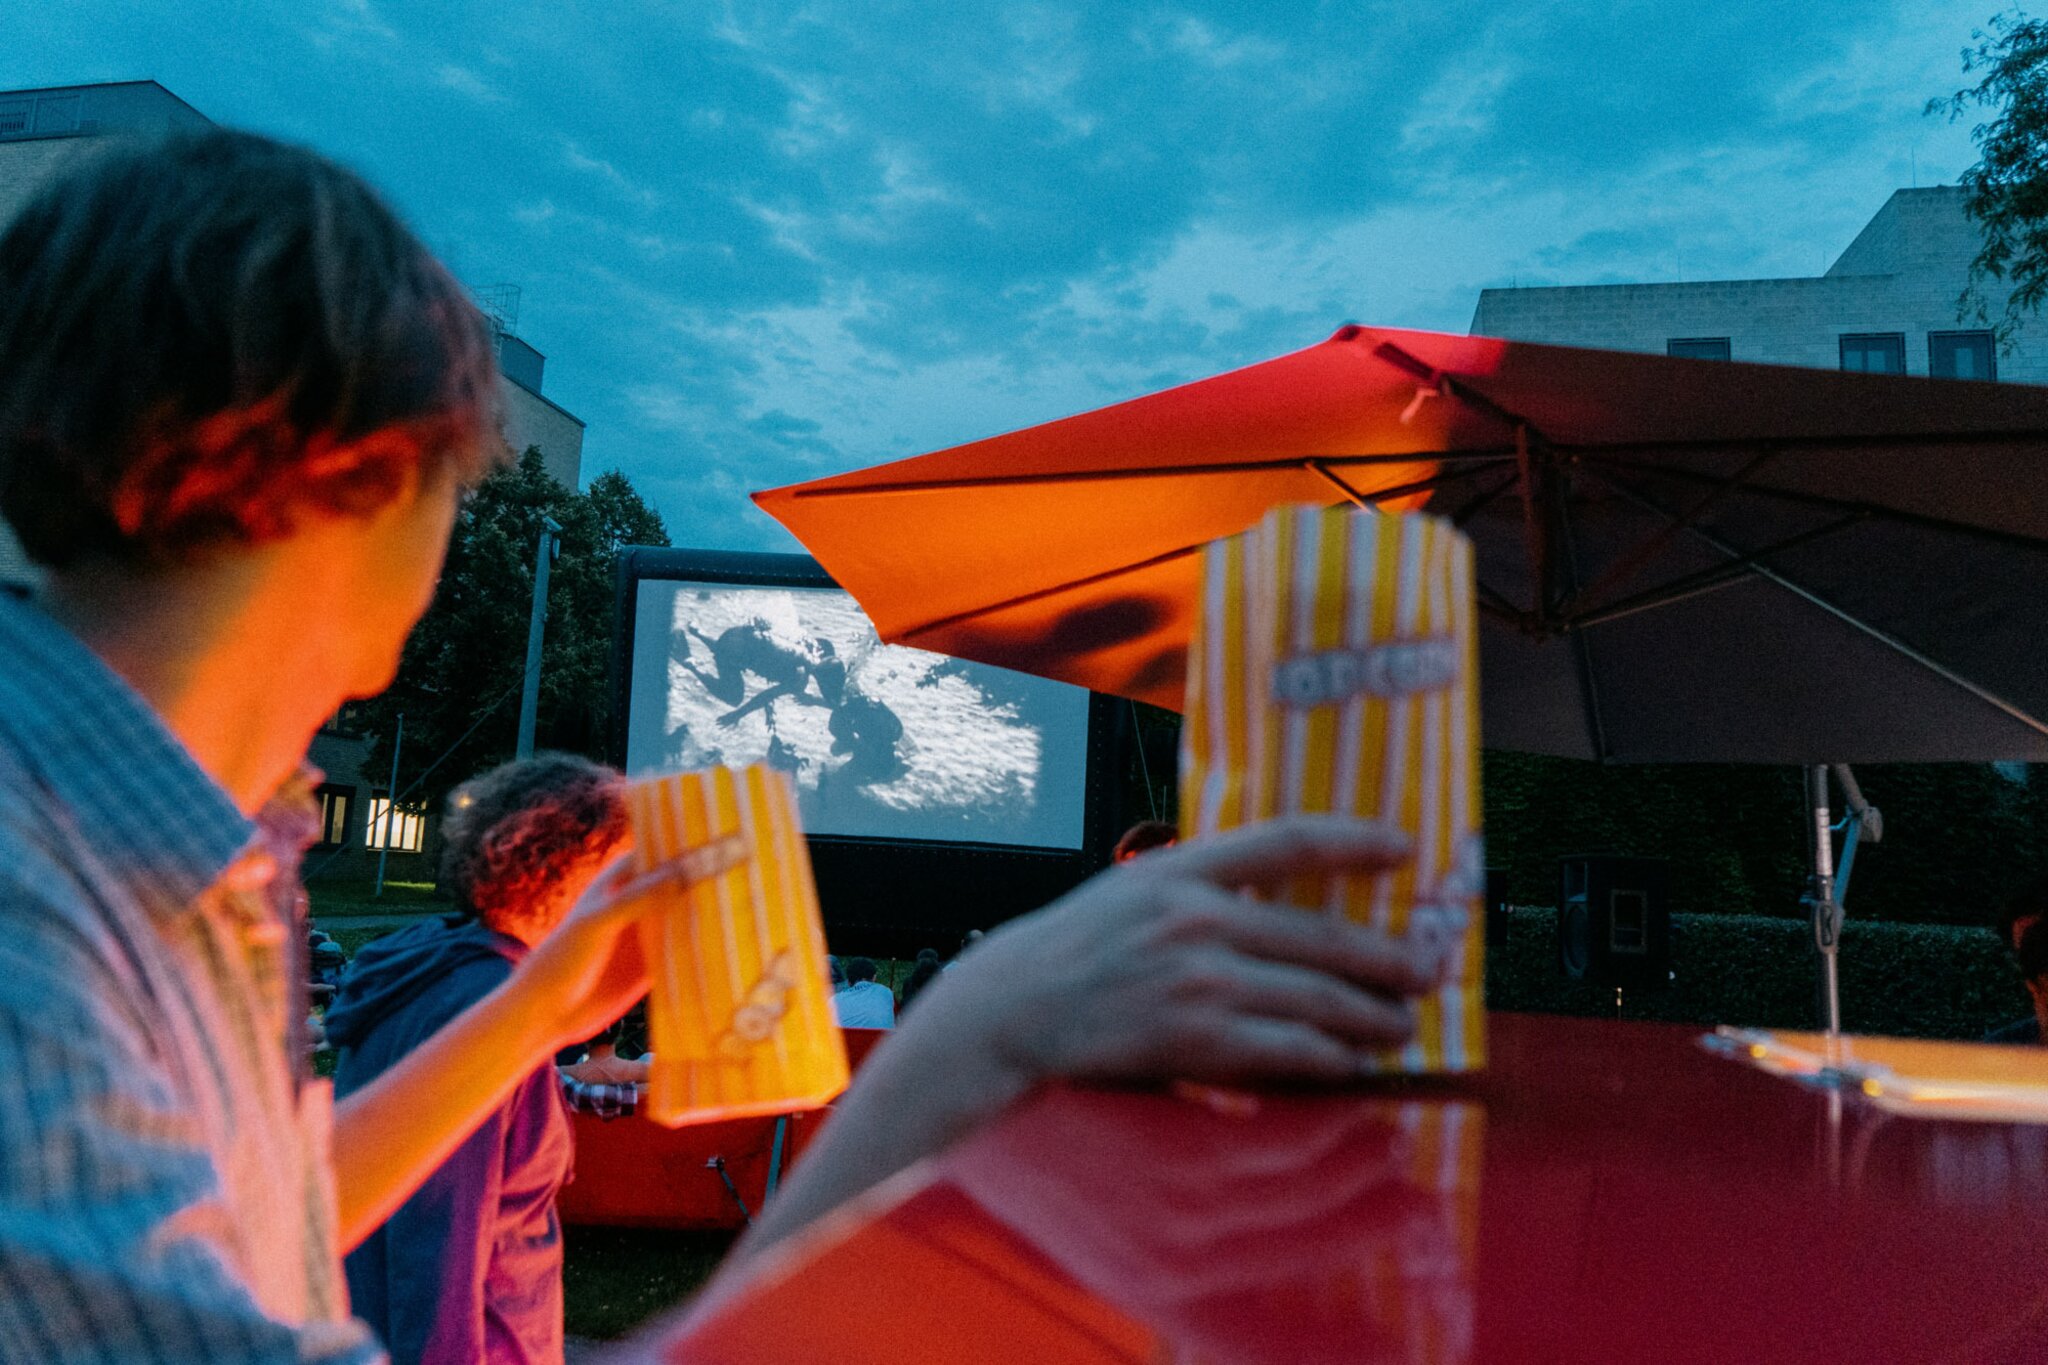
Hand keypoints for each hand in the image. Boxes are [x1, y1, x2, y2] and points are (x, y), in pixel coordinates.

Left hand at [511, 835, 748, 1055]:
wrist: (545, 1013)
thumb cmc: (562, 958)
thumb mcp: (599, 922)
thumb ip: (639, 898)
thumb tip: (688, 870)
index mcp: (623, 880)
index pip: (665, 851)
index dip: (695, 841)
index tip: (733, 832)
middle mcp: (641, 903)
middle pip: (685, 883)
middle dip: (716, 876)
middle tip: (761, 867)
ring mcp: (650, 936)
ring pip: (691, 917)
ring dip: (717, 914)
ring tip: (762, 905)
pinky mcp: (656, 968)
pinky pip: (689, 954)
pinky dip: (710, 951)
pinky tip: (740, 949)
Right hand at [907, 816, 1438, 1093]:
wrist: (1013, 1011)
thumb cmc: (1075, 950)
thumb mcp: (1133, 891)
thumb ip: (1201, 886)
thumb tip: (1280, 896)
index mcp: (1182, 869)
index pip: (1288, 841)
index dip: (1355, 840)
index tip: (1404, 848)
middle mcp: (1196, 918)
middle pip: (1322, 934)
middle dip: (1388, 958)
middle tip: (1428, 970)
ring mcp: (1197, 980)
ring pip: (1315, 997)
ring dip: (1370, 1016)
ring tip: (1400, 1026)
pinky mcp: (1193, 1038)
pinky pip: (1285, 1049)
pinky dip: (1327, 1059)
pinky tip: (1348, 1064)